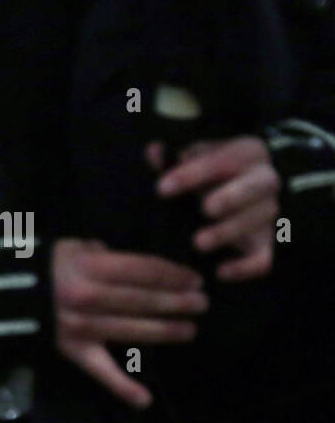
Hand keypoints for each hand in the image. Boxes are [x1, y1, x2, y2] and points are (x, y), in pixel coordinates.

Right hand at [53, 238, 207, 408]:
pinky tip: (144, 399)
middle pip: (142, 300)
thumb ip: (102, 253)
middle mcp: (88, 297)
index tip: (194, 279)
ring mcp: (82, 327)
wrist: (4, 291)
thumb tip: (133, 265)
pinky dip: (121, 386)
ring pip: (132, 331)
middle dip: (176, 302)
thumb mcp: (71, 246)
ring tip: (189, 329)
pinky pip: (99, 370)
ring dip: (164, 331)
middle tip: (201, 304)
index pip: (142, 270)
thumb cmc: (44, 264)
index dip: (172, 275)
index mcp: (88, 267)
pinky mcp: (73, 350)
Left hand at [149, 136, 279, 281]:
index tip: (162, 188)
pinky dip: (245, 268)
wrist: (232, 189)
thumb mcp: (189, 159)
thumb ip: (171, 157)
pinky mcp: (268, 242)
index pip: (222, 161)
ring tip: (198, 243)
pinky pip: (265, 257)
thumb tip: (154, 150)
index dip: (192, 174)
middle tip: (204, 209)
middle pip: (255, 187)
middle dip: (231, 198)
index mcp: (247, 152)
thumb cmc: (205, 171)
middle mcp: (265, 180)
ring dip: (228, 233)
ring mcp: (269, 212)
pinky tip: (220, 272)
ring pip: (258, 222)